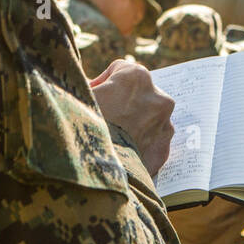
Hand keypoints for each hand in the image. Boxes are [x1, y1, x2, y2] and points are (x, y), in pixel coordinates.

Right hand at [90, 59, 175, 177]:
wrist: (91, 172)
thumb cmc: (80, 126)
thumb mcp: (78, 96)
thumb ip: (88, 85)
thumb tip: (87, 86)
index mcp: (137, 77)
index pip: (120, 70)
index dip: (102, 83)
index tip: (92, 96)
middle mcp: (158, 98)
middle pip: (137, 94)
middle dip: (121, 103)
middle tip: (101, 118)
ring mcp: (164, 126)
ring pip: (147, 118)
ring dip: (132, 124)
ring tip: (110, 138)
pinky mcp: (162, 150)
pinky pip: (150, 142)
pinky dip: (138, 145)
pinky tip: (119, 152)